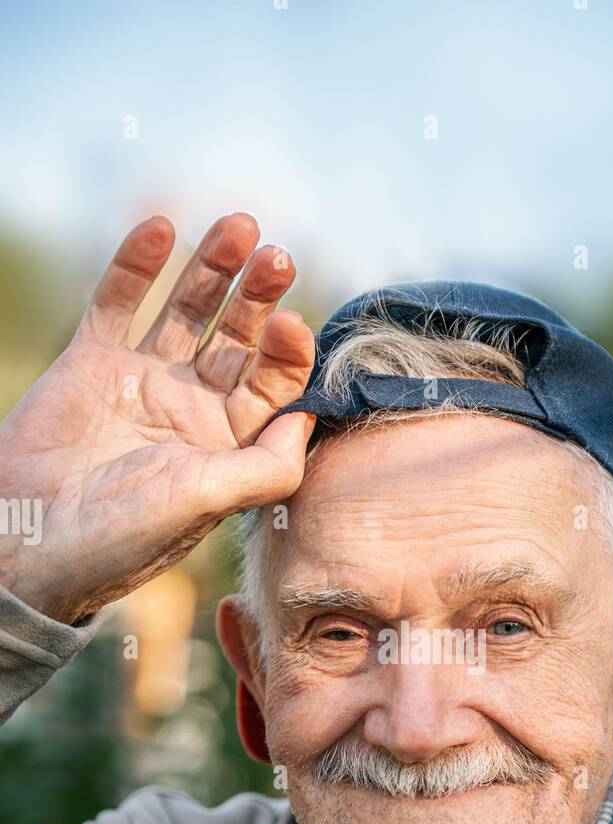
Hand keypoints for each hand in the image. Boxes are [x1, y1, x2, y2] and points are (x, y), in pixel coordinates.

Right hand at [0, 213, 315, 623]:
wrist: (34, 539)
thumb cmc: (126, 536)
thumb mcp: (211, 502)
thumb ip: (270, 465)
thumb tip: (310, 417)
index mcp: (229, 442)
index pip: (274, 382)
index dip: (289, 350)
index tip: (291, 327)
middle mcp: (193, 406)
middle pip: (238, 337)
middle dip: (259, 295)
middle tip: (277, 256)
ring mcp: (143, 379)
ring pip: (187, 310)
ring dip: (212, 267)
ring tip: (239, 226)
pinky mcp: (92, 361)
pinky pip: (119, 302)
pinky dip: (137, 265)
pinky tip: (160, 230)